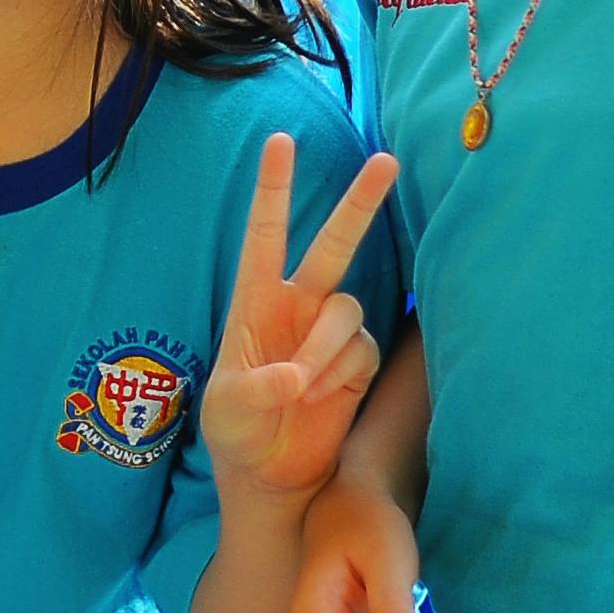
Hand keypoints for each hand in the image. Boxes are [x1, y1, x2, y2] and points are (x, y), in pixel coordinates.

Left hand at [199, 134, 398, 504]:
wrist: (269, 472)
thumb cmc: (236, 430)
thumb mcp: (228, 409)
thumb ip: (256, 388)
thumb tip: (294, 375)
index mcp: (255, 298)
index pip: (265, 232)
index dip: (273, 187)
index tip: (280, 140)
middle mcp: (297, 304)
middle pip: (333, 243)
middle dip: (360, 203)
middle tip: (385, 160)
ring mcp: (329, 331)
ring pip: (348, 309)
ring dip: (326, 346)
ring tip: (301, 385)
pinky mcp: (357, 360)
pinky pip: (362, 350)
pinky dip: (341, 373)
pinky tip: (321, 398)